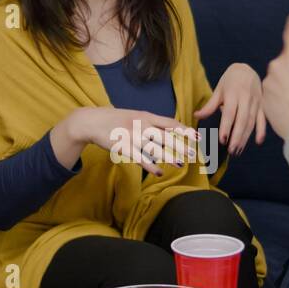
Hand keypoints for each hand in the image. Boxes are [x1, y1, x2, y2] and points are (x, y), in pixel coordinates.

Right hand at [53, 107, 196, 176]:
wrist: (92, 121)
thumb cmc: (115, 119)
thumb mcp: (135, 115)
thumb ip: (151, 122)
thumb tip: (170, 128)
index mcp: (146, 116)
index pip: (169, 122)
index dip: (184, 130)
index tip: (197, 137)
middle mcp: (141, 125)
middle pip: (165, 136)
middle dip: (181, 145)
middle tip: (194, 154)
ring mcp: (132, 136)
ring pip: (154, 148)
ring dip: (169, 157)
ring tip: (181, 164)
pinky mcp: (123, 147)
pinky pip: (139, 158)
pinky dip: (150, 166)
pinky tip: (159, 172)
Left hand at [194, 63, 265, 154]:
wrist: (247, 69)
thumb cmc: (230, 81)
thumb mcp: (219, 90)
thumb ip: (210, 105)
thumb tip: (196, 116)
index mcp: (234, 93)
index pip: (230, 113)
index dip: (226, 127)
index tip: (222, 140)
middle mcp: (246, 98)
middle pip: (242, 120)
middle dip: (237, 136)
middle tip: (231, 151)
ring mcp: (256, 102)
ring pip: (252, 122)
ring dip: (245, 137)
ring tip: (238, 150)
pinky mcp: (263, 105)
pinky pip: (263, 119)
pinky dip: (262, 130)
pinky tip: (258, 142)